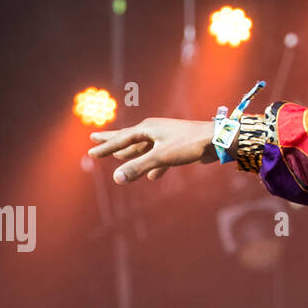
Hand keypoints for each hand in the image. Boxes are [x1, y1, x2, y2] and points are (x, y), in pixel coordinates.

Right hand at [88, 118, 217, 183]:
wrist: (217, 140)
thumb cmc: (189, 144)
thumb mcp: (161, 156)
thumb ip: (139, 167)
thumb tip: (116, 178)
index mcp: (148, 129)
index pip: (121, 139)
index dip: (105, 147)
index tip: (90, 152)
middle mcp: (154, 130)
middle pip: (128, 137)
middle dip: (111, 139)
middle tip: (93, 138)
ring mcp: (166, 138)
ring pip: (143, 148)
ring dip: (131, 154)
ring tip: (117, 156)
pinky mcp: (176, 147)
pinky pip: (160, 157)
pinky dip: (154, 166)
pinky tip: (153, 177)